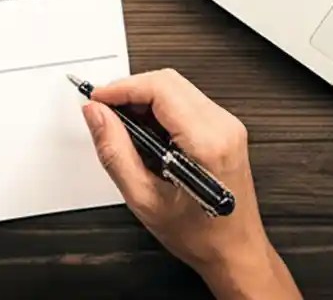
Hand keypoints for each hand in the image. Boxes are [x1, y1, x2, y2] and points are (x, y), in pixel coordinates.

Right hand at [82, 70, 299, 299]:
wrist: (235, 251)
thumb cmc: (201, 236)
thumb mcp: (144, 199)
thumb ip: (115, 151)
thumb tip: (96, 116)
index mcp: (207, 142)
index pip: (160, 88)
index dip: (122, 88)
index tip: (97, 99)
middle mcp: (223, 127)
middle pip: (168, 81)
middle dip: (130, 91)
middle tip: (103, 111)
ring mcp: (228, 126)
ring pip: (177, 88)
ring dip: (144, 100)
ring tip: (122, 127)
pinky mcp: (226, 130)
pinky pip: (188, 102)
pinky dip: (160, 109)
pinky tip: (146, 133)